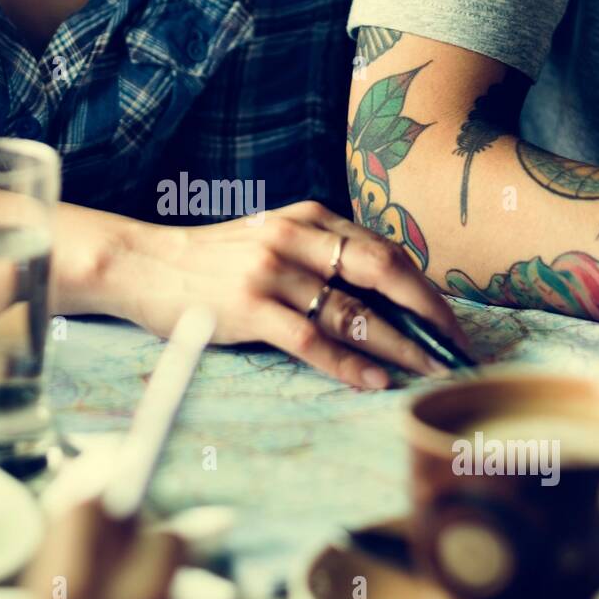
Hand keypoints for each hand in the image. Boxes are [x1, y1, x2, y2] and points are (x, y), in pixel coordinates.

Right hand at [102, 201, 472, 389]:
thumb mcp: (270, 236)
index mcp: (308, 217)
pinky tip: (374, 381)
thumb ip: (319, 252)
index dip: (425, 287)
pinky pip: (313, 340)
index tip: (450, 320)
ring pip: (353, 311)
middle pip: (383, 272)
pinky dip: (349, 364)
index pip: (384, 249)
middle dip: (428, 311)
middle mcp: (296, 238)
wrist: (142, 264)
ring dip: (399, 346)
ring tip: (429, 371)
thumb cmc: (210, 260)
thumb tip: (379, 291)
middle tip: (456, 346)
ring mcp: (272, 272)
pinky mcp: (249, 308)